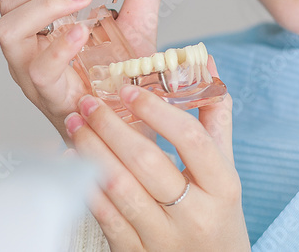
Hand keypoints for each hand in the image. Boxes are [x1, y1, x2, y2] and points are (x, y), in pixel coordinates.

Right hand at [0, 0, 169, 142]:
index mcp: (43, 15)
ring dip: (43, 5)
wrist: (129, 128)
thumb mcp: (136, 23)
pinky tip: (80, 34)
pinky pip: (37, 68)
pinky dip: (57, 47)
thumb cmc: (120, 76)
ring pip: (8, 27)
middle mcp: (28, 39)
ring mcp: (28, 67)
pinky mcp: (43, 94)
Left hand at [64, 59, 248, 251]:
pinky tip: (73, 162)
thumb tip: (204, 63)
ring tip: (74, 125)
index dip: (158, 111)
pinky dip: (87, 186)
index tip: (129, 90)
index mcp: (222, 187)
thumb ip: (214, 119)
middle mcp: (194, 214)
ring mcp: (164, 238)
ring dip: (92, 151)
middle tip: (88, 102)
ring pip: (121, 188)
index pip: (191, 140)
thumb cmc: (217, 217)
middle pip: (148, 162)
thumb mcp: (225, 172)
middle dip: (112, 127)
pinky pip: (105, 217)